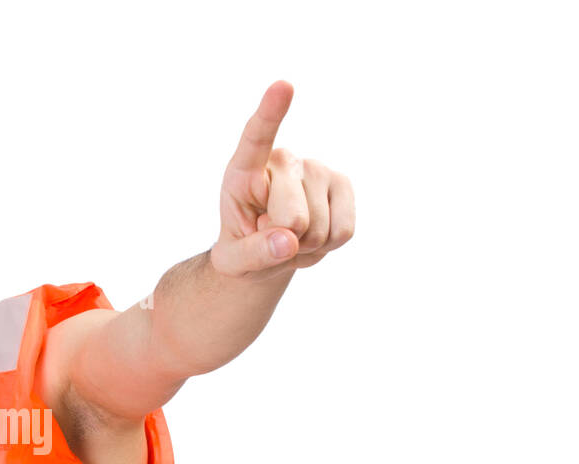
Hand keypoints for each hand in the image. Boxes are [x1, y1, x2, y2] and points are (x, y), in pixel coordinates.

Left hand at [209, 80, 354, 280]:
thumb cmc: (244, 247)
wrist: (271, 249)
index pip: (256, 138)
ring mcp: (317, 169)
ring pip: (318, 228)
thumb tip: (289, 241)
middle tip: (272, 236)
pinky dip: (328, 245)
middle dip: (284, 241)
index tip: (283, 86)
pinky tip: (314, 235)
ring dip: (306, 246)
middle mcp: (284, 161)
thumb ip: (253, 254)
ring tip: (292, 236)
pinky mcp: (342, 184)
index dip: (271, 114)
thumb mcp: (235, 261)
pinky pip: (343, 231)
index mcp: (245, 170)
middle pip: (292, 217)